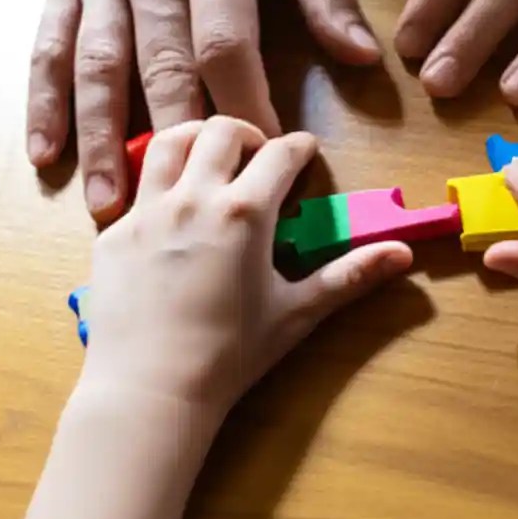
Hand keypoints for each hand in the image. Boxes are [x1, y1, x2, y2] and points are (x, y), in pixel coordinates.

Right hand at [28, 0, 381, 222]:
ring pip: (97, 64)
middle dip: (175, 139)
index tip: (262, 160)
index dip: (244, 104)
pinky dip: (43, 101)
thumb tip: (364, 58)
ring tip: (110, 204)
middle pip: (159, 63)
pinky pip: (46, 45)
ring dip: (101, 138)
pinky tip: (47, 153)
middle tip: (185, 209)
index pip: (225, 41)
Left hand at [79, 117, 411, 412]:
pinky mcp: (113, 233)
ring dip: (195, 139)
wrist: (150, 389)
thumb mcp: (297, 312)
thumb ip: (350, 275)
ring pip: (169, 142)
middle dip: (248, 133)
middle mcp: (194, 197)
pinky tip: (170, 214)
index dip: (300, 147)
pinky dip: (160, 184)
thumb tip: (404, 254)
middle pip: (221, 130)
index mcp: (246, 211)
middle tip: (258, 157)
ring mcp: (146, 211)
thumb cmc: (231, 354)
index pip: (281, 152)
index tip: (306, 152)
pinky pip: (136, 188)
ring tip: (210, 161)